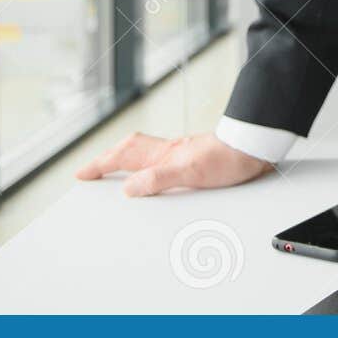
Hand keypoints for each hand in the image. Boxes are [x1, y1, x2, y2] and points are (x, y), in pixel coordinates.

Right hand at [75, 132, 271, 196]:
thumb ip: (158, 179)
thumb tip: (128, 188)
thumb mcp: (190, 173)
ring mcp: (182, 154)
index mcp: (163, 154)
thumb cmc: (229, 158)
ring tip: (114, 172)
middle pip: (130, 151)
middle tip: (92, 171)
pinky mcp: (195, 160)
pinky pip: (161, 162)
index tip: (81, 175)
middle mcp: (170, 152)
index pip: (122, 158)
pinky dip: (148, 167)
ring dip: (126, 161)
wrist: (255, 149)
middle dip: (108, 160)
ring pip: (145, 154)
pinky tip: (155, 175)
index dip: (100, 166)